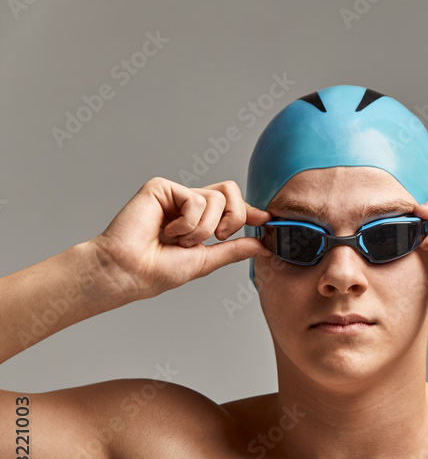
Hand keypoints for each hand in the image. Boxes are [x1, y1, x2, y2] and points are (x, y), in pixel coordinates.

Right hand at [92, 177, 270, 298]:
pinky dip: (189, 223)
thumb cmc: (158, 270)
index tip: (267, 220)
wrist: (129, 271)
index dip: (251, 211)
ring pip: (217, 198)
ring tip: (181, 240)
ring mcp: (175, 194)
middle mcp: (188, 204)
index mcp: (198, 220)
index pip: (231, 206)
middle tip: (219, 237)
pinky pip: (196, 199)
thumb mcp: (206, 260)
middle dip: (234, 218)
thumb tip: (262, 245)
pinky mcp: (161, 187)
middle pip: (231, 192)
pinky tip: (168, 231)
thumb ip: (233, 250)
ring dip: (204, 229)